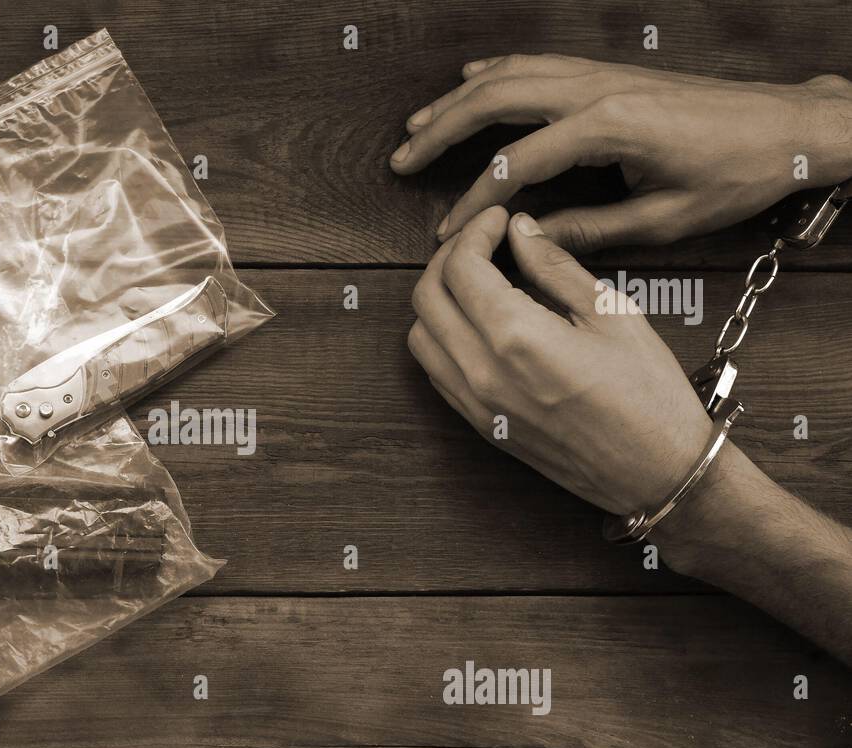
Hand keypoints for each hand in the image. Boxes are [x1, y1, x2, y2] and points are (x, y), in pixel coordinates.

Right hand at [390, 55, 851, 251]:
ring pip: (511, 75)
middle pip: (496, 100)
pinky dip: (497, 72)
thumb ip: (591, 230)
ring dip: (459, 99)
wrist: (789, 127)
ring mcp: (603, 75)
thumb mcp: (664, 217)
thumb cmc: (736, 173)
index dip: (474, 201)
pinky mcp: (611, 74)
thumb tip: (531, 240)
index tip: (449, 233)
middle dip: (441, 130)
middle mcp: (598, 90)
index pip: (517, 164)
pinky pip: (539, 63)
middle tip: (401, 158)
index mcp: (608, 126)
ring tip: (418, 123)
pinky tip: (471, 79)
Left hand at [407, 205, 710, 514]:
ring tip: (477, 280)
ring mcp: (474, 403)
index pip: (461, 267)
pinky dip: (441, 336)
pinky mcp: (478, 424)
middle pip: (426, 297)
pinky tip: (478, 322)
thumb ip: (556, 267)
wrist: (656, 472)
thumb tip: (520, 230)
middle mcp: (481, 372)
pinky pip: (435, 371)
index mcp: (515, 337)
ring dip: (437, 299)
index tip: (499, 220)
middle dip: (448, 258)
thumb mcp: (611, 314)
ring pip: (420, 336)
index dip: (476, 232)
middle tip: (483, 242)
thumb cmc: (648, 393)